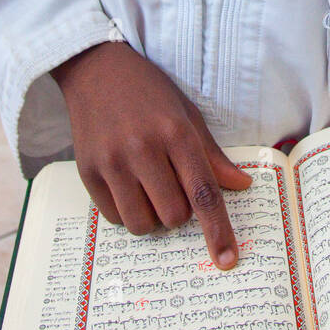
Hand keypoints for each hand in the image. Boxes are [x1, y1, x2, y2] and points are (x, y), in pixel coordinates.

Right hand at [51, 42, 251, 267]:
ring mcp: (112, 162)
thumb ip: (211, 155)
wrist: (95, 69)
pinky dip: (127, 213)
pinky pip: (115, 218)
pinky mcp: (87, 171)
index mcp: (175, 133)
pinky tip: (128, 187)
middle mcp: (143, 149)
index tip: (227, 259)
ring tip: (150, 189)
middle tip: (173, 186)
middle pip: (174, 214)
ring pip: (143, 223)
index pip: (203, 193)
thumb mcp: (187, 114)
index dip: (218, 230)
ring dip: (153, 217)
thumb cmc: (148, 92)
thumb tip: (241, 186)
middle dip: (180, 212)